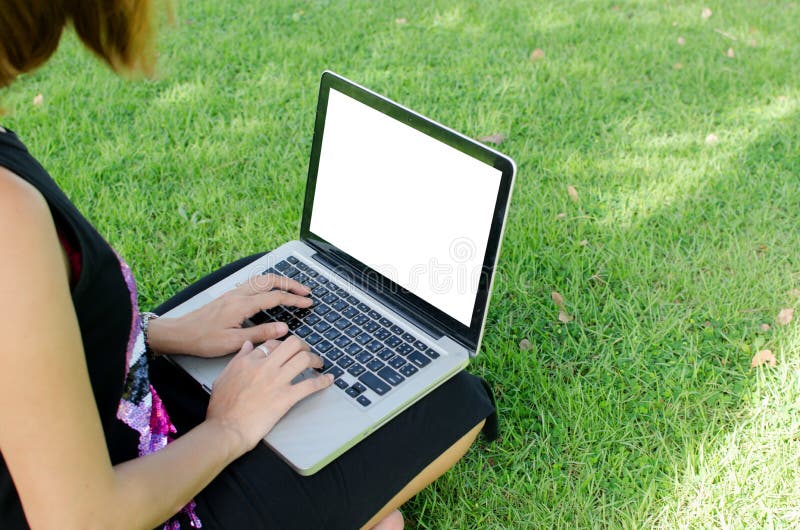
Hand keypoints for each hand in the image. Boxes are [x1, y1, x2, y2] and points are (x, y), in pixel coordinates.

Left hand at [147, 274, 311, 356]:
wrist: (180, 333)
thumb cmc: (204, 339)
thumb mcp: (234, 342)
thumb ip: (261, 333)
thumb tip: (284, 328)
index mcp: (242, 305)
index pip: (275, 298)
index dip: (294, 299)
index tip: (308, 303)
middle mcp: (238, 294)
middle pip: (271, 280)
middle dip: (291, 283)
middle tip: (306, 291)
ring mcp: (233, 293)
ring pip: (262, 279)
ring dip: (280, 281)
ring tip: (293, 288)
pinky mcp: (229, 295)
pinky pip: (253, 283)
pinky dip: (268, 283)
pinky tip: (270, 290)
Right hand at [206, 337, 333, 453]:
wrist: (226, 428)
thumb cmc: (222, 408)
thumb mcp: (224, 376)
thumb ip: (238, 359)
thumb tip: (248, 346)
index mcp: (249, 361)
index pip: (271, 344)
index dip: (282, 345)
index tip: (287, 351)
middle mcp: (265, 366)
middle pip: (292, 344)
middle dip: (303, 346)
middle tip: (307, 352)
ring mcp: (277, 381)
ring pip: (303, 359)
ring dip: (315, 359)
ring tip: (319, 363)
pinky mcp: (286, 397)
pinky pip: (310, 385)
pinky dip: (322, 381)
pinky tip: (329, 379)